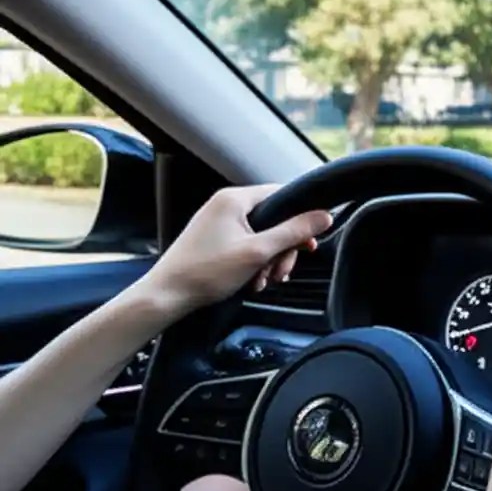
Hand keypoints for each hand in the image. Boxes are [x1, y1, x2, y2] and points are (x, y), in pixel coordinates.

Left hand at [142, 185, 332, 315]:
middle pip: (274, 220)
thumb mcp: (258, 252)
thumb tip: (324, 216)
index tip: (309, 242)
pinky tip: (253, 281)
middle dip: (283, 249)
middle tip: (282, 271)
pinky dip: (255, 263)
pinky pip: (247, 245)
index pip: (281, 194)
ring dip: (270, 260)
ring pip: (262, 236)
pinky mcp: (215, 240)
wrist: (167, 296)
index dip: (300, 218)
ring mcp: (219, 223)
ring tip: (264, 281)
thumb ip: (294, 232)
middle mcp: (226, 205)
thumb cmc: (206, 272)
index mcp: (234, 199)